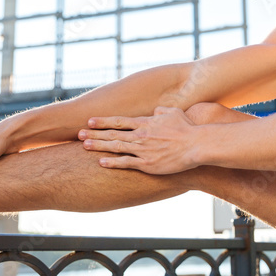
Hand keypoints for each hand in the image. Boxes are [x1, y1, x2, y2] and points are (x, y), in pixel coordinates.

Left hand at [79, 106, 199, 173]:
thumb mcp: (173, 113)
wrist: (196, 145)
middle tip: (78, 134)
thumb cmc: (187, 128)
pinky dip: (112, 162)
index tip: (90, 121)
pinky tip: (101, 163)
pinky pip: (126, 163)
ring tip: (84, 146)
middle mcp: (141, 135)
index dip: (103, 121)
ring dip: (98, 146)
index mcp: (146, 123)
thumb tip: (154, 111)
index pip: (119, 121)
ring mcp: (143, 150)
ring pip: (115, 147)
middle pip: (112, 133)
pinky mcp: (147, 164)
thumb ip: (161, 111)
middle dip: (94, 133)